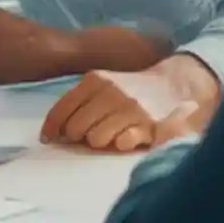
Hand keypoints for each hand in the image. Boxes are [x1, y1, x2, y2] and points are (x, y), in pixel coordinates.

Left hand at [40, 58, 215, 151]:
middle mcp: (110, 92)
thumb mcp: (102, 84)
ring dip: (99, 141)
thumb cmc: (130, 89)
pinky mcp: (148, 125)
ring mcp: (130, 109)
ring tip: (111, 134)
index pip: (63, 108)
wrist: (175, 84)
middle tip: (86, 135)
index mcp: (95, 80)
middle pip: (75, 128)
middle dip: (77, 136)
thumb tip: (51, 130)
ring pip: (95, 139)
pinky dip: (120, 143)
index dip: (52, 128)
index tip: (48, 139)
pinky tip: (127, 137)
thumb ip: (78, 101)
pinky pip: (121, 143)